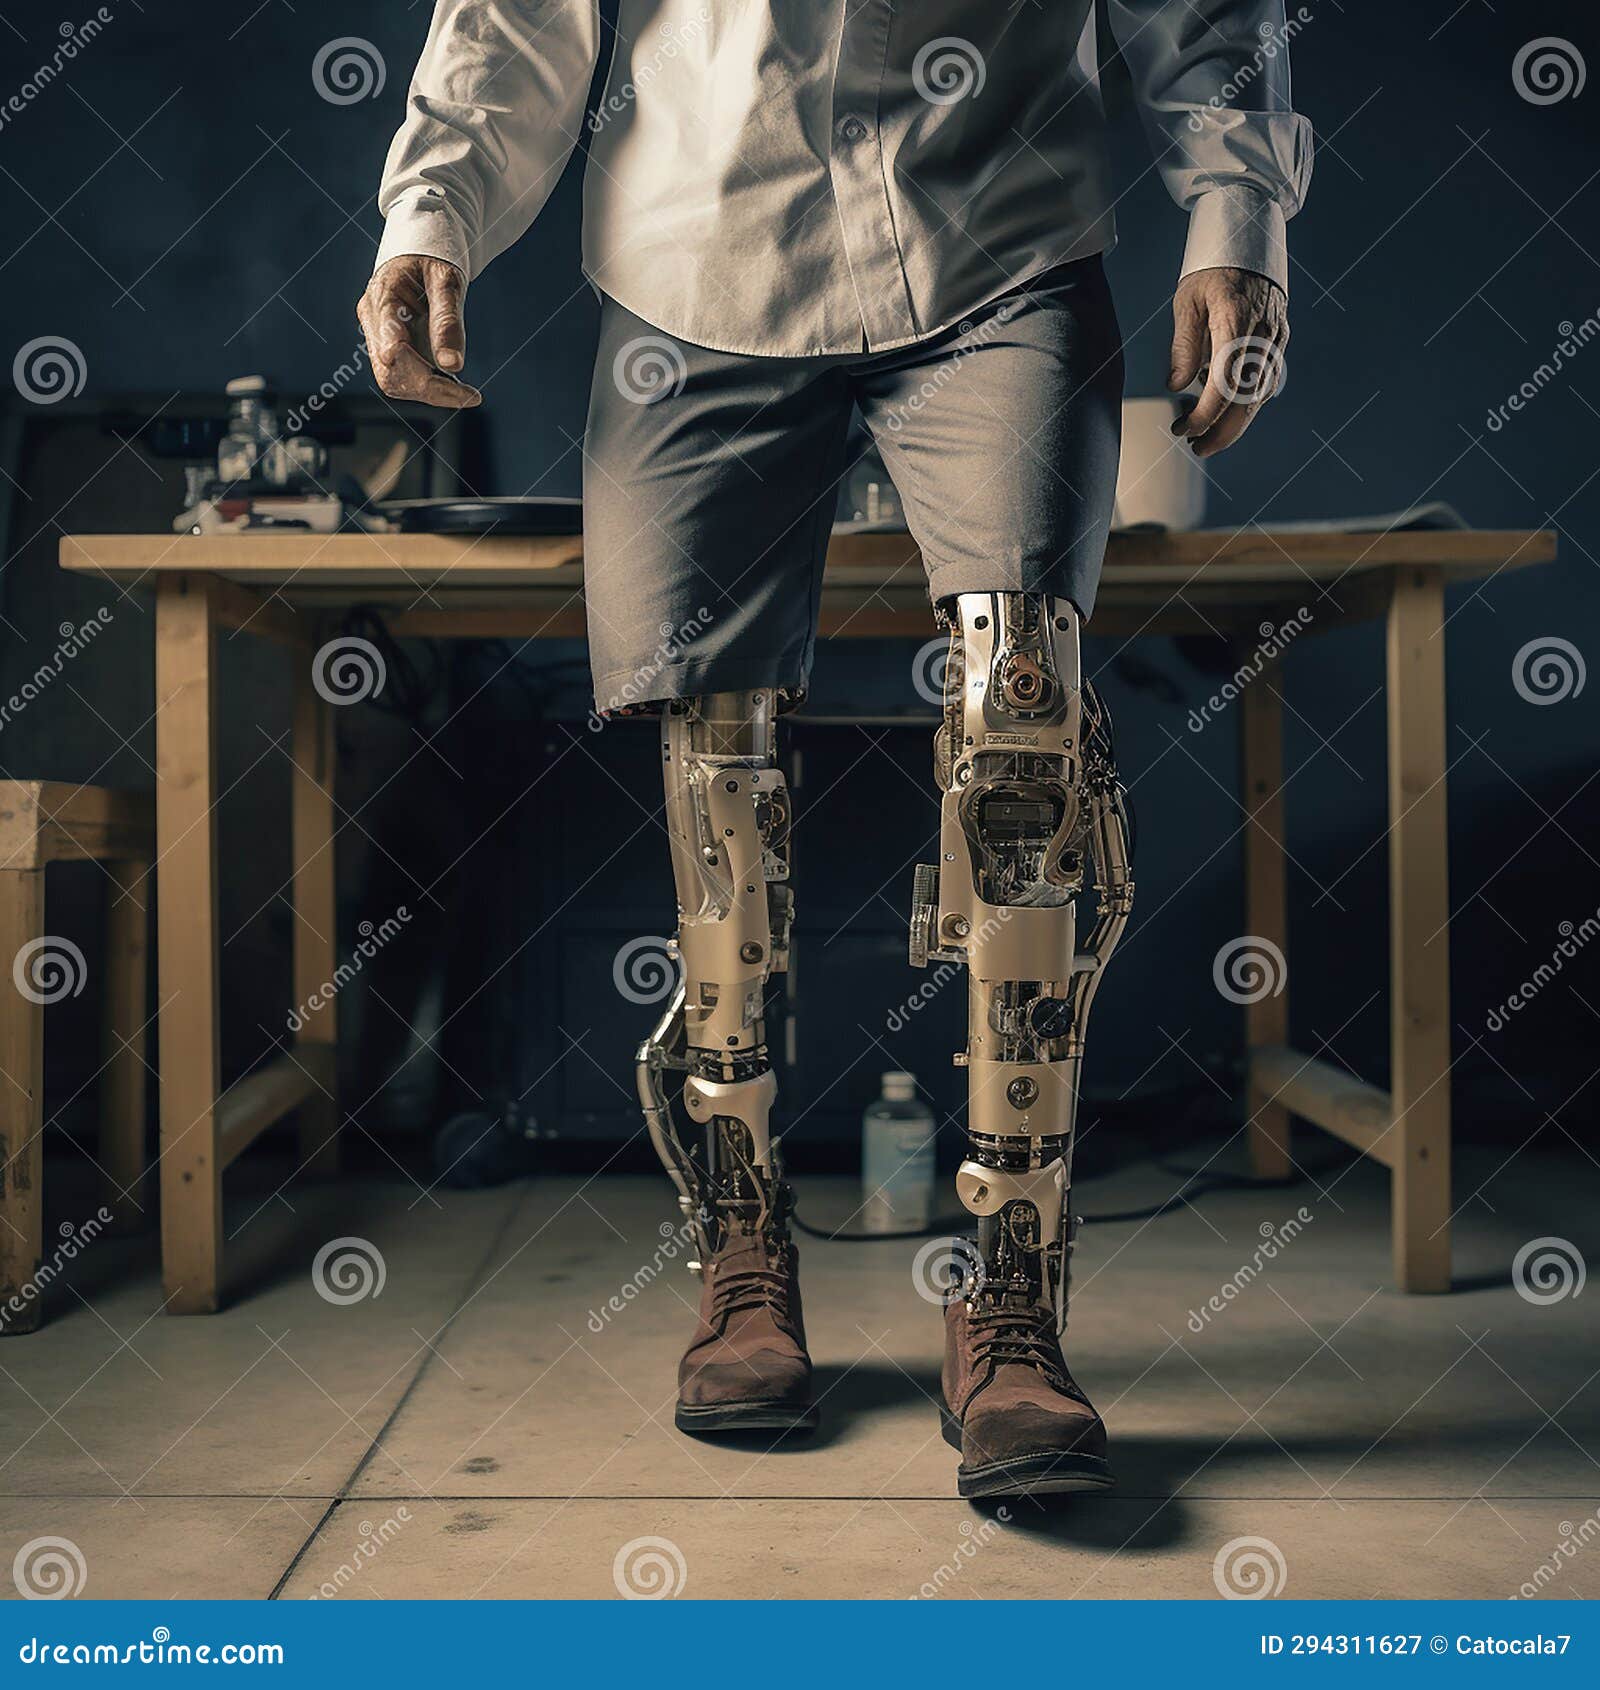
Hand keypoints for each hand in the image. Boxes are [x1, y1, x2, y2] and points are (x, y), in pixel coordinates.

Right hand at [356, 255, 481, 408]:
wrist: (421, 252)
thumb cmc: (434, 258)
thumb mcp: (447, 281)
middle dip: (429, 389)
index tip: (450, 383)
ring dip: (430, 392)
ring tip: (466, 393)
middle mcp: (373, 319)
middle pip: (389, 372)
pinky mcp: (388, 347)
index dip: (415, 368)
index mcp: (382, 295)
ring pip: (393, 381)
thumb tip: (452, 366)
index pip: (390, 342)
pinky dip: (429, 387)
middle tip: (471, 396)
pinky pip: (403, 378)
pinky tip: (456, 387)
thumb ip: (448, 321)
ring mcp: (378, 336)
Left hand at [1167, 267, 1287, 458]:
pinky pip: (1266, 382)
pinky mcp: (1279, 340)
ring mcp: (1275, 338)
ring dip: (1234, 424)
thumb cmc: (1213, 268)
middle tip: (1195, 448)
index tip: (1181, 429)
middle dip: (1221, 432)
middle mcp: (1262, 334)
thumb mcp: (1187, 301)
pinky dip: (1247, 404)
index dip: (1203, 415)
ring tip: (1206, 440)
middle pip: (1247, 399)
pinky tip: (1226, 414)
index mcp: (1236, 322)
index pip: (1223, 385)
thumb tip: (1177, 387)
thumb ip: (1183, 346)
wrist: (1250, 239)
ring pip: (1259, 396)